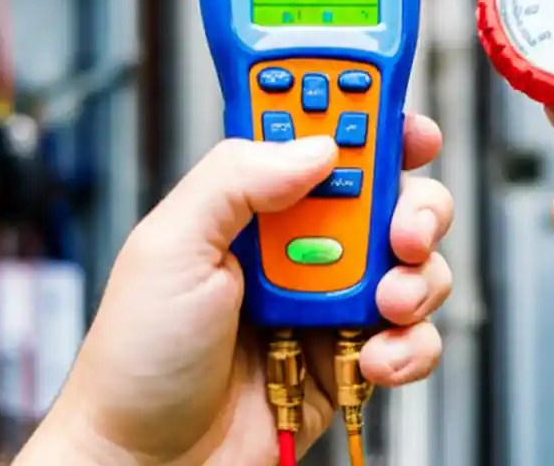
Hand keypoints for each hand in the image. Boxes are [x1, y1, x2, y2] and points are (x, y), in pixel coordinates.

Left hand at [18, 114, 453, 463]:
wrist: (148, 463)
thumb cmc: (137, 359)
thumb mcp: (169, 246)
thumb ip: (237, 178)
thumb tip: (315, 147)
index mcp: (250, 202)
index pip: (320, 138)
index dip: (370, 122)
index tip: (404, 128)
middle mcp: (297, 244)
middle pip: (388, 195)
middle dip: (414, 207)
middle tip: (402, 232)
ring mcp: (327, 301)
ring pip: (414, 264)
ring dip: (416, 281)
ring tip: (382, 306)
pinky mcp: (349, 356)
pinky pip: (413, 337)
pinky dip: (411, 346)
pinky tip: (376, 358)